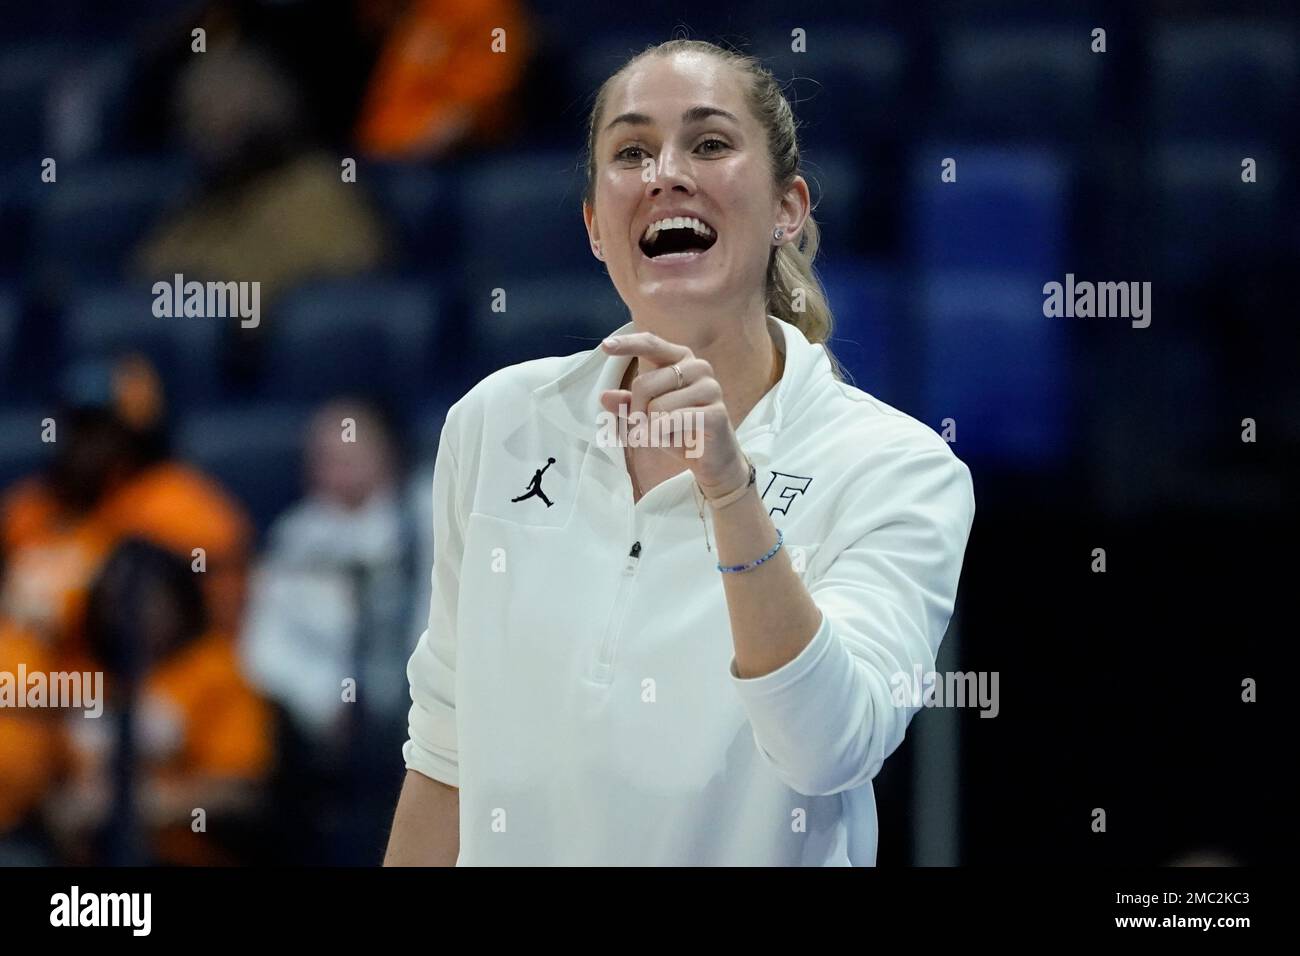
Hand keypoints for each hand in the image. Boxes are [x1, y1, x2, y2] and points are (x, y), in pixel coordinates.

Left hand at [599, 332, 749, 497]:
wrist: (712, 459)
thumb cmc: (678, 431)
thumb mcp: (647, 417)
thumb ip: (628, 404)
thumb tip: (605, 397)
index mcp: (681, 360)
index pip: (651, 344)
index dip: (628, 344)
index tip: (605, 346)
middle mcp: (698, 367)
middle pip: (643, 385)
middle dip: (636, 413)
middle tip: (647, 429)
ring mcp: (710, 388)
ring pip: (657, 406)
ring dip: (651, 429)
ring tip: (666, 435)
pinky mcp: (717, 412)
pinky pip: (674, 420)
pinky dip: (662, 434)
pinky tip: (669, 440)